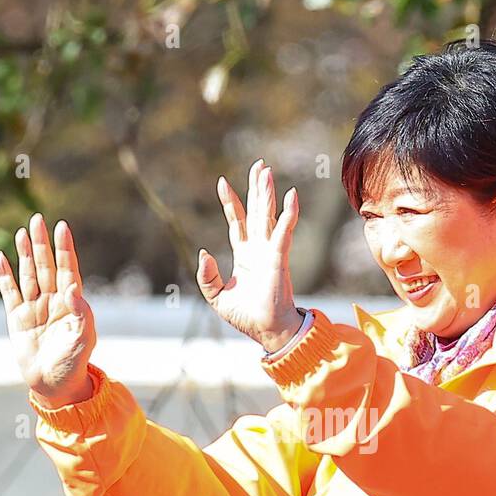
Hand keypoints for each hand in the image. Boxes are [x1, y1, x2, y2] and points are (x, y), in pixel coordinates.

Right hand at [0, 213, 96, 407]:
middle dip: (42, 244)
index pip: (68, 269)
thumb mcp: (83, 337)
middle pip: (46, 266)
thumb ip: (80, 312)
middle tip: (37, 219)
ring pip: (29, 274)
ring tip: (22, 232)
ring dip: (25, 254)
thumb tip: (72, 287)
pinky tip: (1, 257)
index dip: (64, 248)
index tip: (61, 226)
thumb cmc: (74, 362)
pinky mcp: (17, 318)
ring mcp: (34, 308)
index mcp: (71, 303)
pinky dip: (5, 275)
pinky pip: (9, 291)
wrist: (54, 384)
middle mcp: (52, 301)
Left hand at [197, 160, 302, 351]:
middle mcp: (257, 249)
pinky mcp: (279, 257)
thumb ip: (206, 276)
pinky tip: (291, 195)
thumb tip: (204, 253)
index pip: (237, 222)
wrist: (267, 331)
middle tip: (259, 165)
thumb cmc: (246, 317)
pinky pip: (284, 230)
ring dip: (267, 193)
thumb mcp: (216, 297)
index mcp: (244, 255)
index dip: (231, 202)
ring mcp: (269, 251)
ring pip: (268, 215)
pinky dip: (289, 213)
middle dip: (255, 188)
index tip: (222, 182)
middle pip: (256, 211)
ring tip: (266, 170)